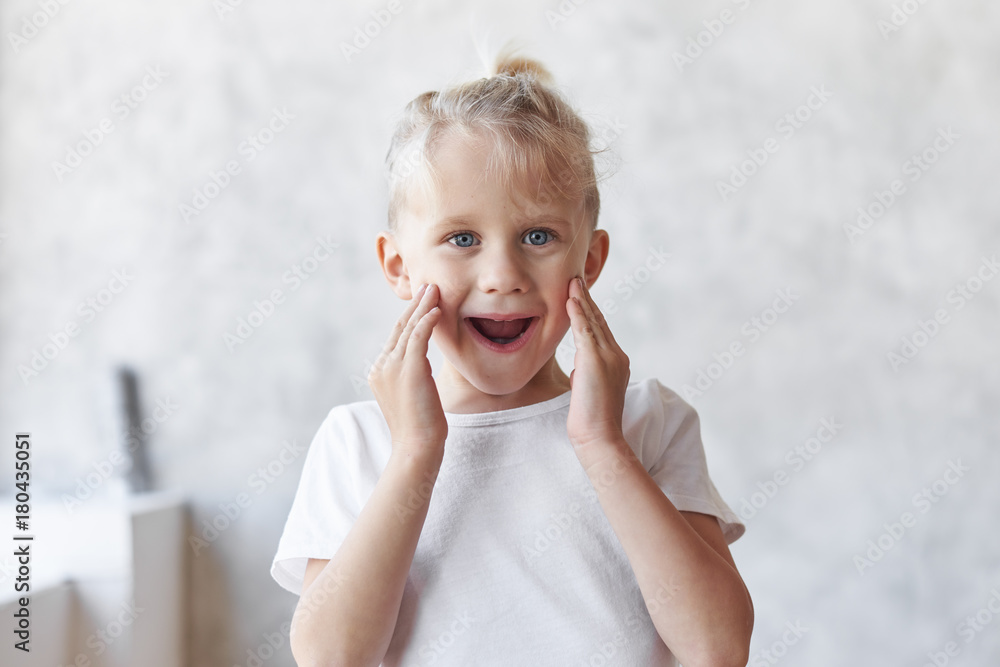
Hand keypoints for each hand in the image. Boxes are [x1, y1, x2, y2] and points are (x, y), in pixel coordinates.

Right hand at [368, 283, 447, 462]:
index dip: (409, 318)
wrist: (416, 448)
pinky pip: (418, 337)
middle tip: (427, 286)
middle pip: (400, 328)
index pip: (396, 338)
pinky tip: (436, 310)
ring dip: (423, 306)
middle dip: (415, 305)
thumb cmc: (420, 428)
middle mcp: (382, 366)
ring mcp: (392, 367)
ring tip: (434, 289)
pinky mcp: (408, 369)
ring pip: (408, 328)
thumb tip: (423, 367)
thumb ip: (412, 377)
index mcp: (380, 372)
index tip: (422, 302)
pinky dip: (427, 320)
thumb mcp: (413, 396)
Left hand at [565, 276, 630, 457]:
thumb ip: (585, 377)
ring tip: (573, 281)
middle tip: (577, 279)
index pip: (601, 331)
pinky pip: (585, 331)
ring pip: (593, 321)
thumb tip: (577, 371)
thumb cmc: (591, 422)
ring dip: (581, 300)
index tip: (581, 296)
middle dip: (587, 299)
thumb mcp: (588, 392)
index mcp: (616, 363)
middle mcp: (616, 356)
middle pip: (599, 321)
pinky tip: (571, 299)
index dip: (591, 312)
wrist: (600, 438)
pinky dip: (578, 314)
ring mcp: (608, 357)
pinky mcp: (596, 361)